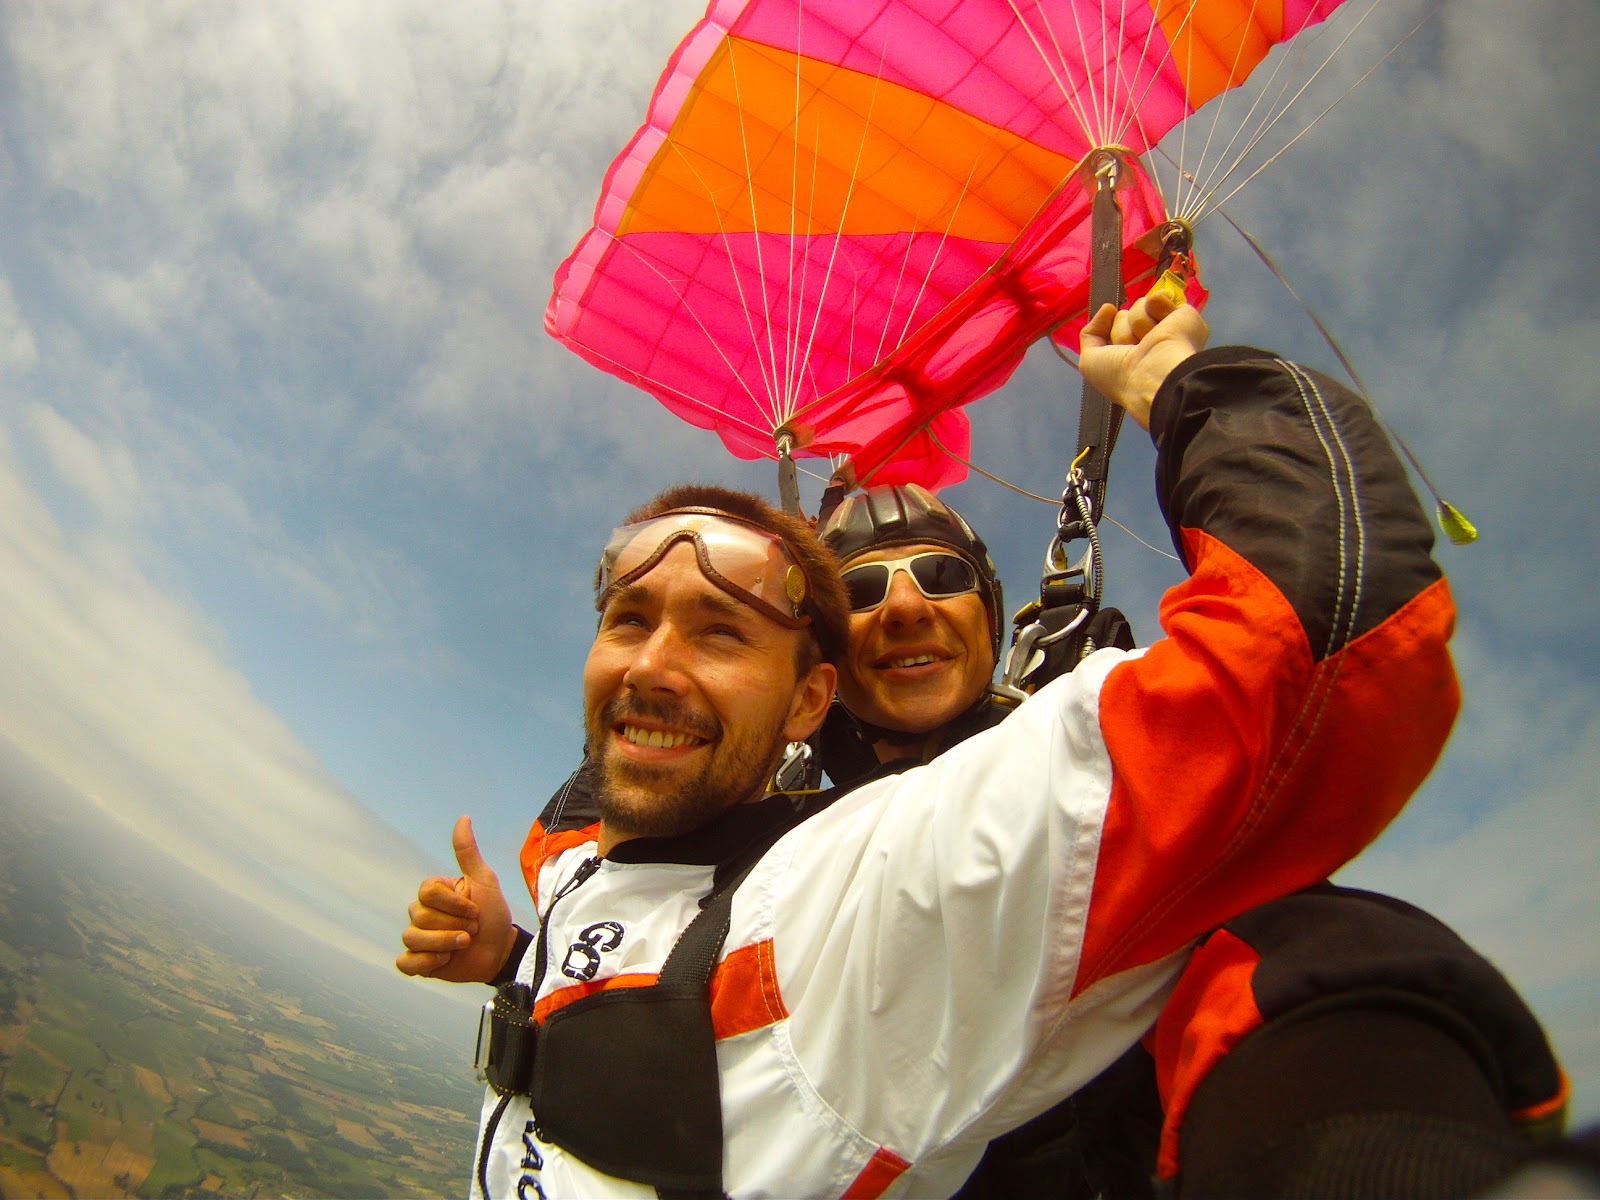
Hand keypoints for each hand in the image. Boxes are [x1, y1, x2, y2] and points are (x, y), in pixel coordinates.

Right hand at [395, 815, 516, 982]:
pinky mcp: (419, 962)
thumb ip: (468, 852)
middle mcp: (422, 913)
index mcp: (434, 893)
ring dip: (444, 943)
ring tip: (463, 944)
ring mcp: (419, 938)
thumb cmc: (494, 914)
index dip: (454, 904)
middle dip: (454, 925)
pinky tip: (445, 960)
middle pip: (420, 916)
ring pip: (413, 938)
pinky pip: (405, 963)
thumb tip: (464, 817)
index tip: (475, 909)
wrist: (501, 950)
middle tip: (472, 930)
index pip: (427, 892)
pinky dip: (426, 962)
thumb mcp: (484, 880)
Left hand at [1078, 291, 1209, 429]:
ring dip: (1138, 324)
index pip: (1113, 328)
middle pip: (1123, 316)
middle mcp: (1147, 341)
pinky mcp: (1182, 314)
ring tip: (1149, 342)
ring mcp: (1166, 326)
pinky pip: (1157, 297)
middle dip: (1122, 331)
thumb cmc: (1121, 376)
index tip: (1115, 351)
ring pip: (1138, 306)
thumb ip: (1090, 334)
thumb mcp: (1090, 362)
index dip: (1110, 334)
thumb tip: (1109, 308)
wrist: (1156, 374)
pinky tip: (1164, 327)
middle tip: (1133, 349)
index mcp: (1130, 354)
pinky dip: (1156, 309)